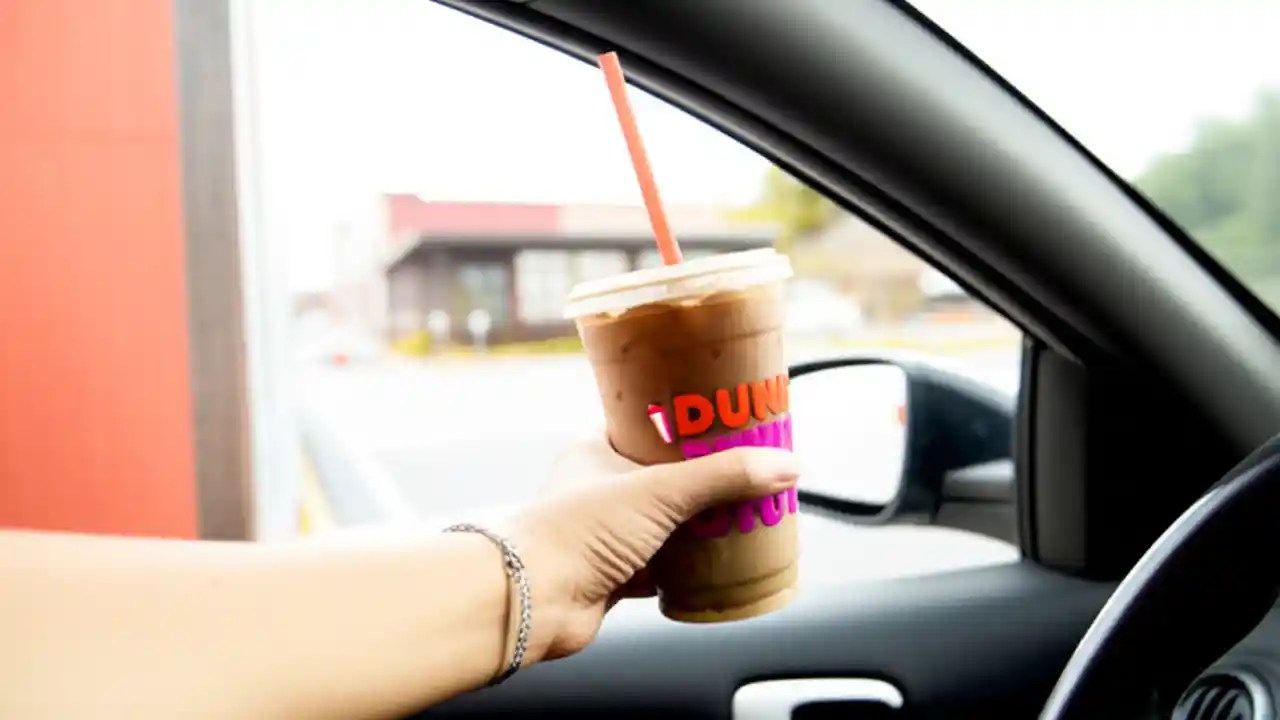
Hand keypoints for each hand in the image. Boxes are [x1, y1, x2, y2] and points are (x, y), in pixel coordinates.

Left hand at [506, 434, 799, 662]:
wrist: (533, 601)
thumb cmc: (576, 531)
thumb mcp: (660, 490)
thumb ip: (724, 477)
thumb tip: (785, 465)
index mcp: (598, 448)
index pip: (652, 424)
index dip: (692, 422)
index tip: (731, 421)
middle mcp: (601, 488)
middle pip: (669, 476)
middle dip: (709, 479)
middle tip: (752, 472)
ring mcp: (609, 533)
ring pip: (670, 523)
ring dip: (704, 523)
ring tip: (748, 513)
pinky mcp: (617, 575)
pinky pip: (667, 565)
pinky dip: (692, 565)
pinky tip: (723, 561)